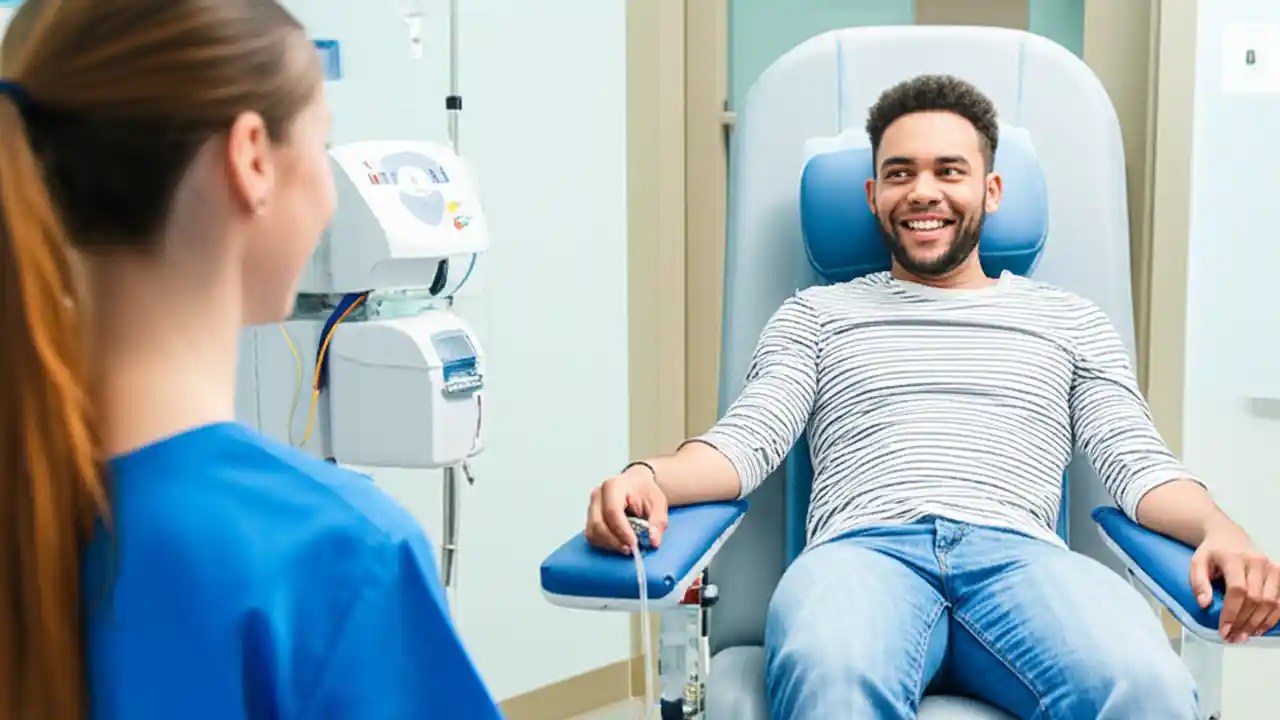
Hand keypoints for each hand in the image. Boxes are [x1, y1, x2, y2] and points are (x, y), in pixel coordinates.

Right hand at [585, 464, 668, 553]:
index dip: (622, 531)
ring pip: (592, 532)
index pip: (612, 511)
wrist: (636, 483)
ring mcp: (591, 506)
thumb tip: (654, 541)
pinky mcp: (590, 517)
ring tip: (626, 547)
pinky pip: (591, 535)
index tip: (634, 544)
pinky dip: (604, 543)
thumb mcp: (659, 503)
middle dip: (614, 541)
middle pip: (598, 523)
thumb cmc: (646, 492)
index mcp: (613, 486)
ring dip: (609, 544)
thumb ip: (658, 521)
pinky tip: (618, 543)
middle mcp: (597, 495)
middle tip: (631, 549)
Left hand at [1190, 518, 1279, 642]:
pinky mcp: (1278, 572)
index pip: (1237, 590)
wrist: (1228, 535)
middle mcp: (1256, 561)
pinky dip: (1273, 617)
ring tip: (1244, 636)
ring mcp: (1270, 567)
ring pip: (1271, 601)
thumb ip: (1198, 582)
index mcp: (1234, 558)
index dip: (1232, 613)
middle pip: (1255, 598)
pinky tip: (1260, 628)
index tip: (1223, 629)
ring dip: (1258, 623)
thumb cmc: (1212, 551)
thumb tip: (1204, 604)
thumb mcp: (1197, 562)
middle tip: (1232, 637)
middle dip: (1244, 622)